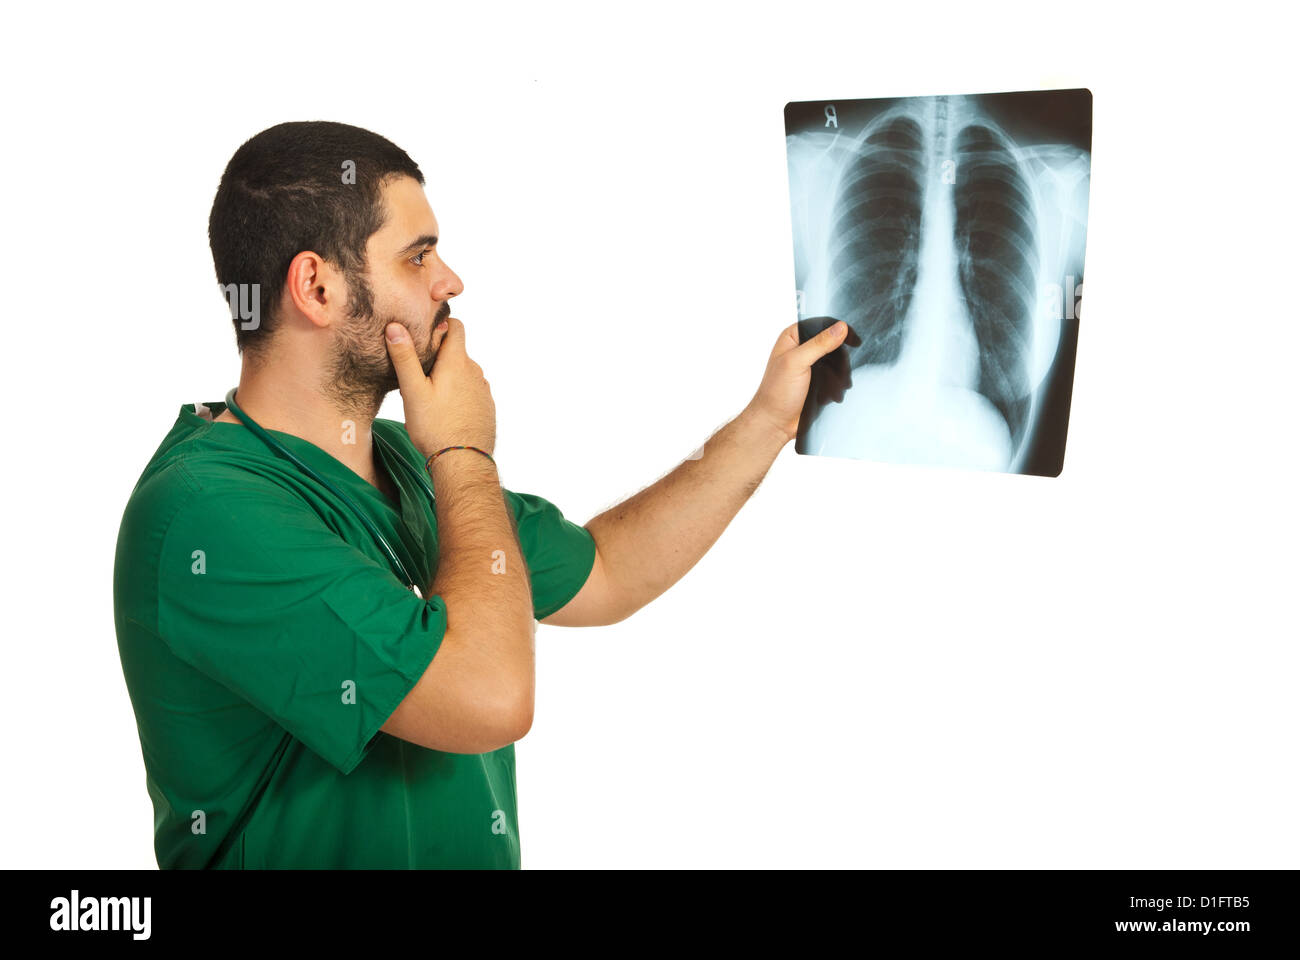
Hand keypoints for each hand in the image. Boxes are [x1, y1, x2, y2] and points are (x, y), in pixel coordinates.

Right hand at [385, 316, 496, 457]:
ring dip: (448, 377)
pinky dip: (458, 394)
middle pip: (457, 351)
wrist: (463, 463)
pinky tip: (444, 411)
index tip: (424, 334)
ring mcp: (483, 390)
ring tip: (428, 396)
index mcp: (458, 362)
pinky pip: (470, 391)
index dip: (441, 324)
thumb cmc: (435, 427)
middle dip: (439, 356)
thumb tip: (395, 327)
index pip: (457, 326)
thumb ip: (405, 358)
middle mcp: (475, 372)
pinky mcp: (486, 407)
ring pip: (463, 373)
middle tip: (417, 373)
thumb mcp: (413, 391)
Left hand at [745, 318, 850, 442]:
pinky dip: (839, 384)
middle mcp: (802, 348)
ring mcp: (811, 365)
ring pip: (837, 361)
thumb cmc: (777, 392)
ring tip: (840, 385)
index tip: (853, 338)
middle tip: (844, 368)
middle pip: (833, 342)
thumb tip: (840, 328)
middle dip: (841, 357)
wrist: (776, 423)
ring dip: (841, 373)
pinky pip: (836, 376)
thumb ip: (818, 344)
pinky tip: (835, 394)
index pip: (820, 323)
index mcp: (793, 337)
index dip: (837, 328)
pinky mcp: (818, 381)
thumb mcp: (796, 363)